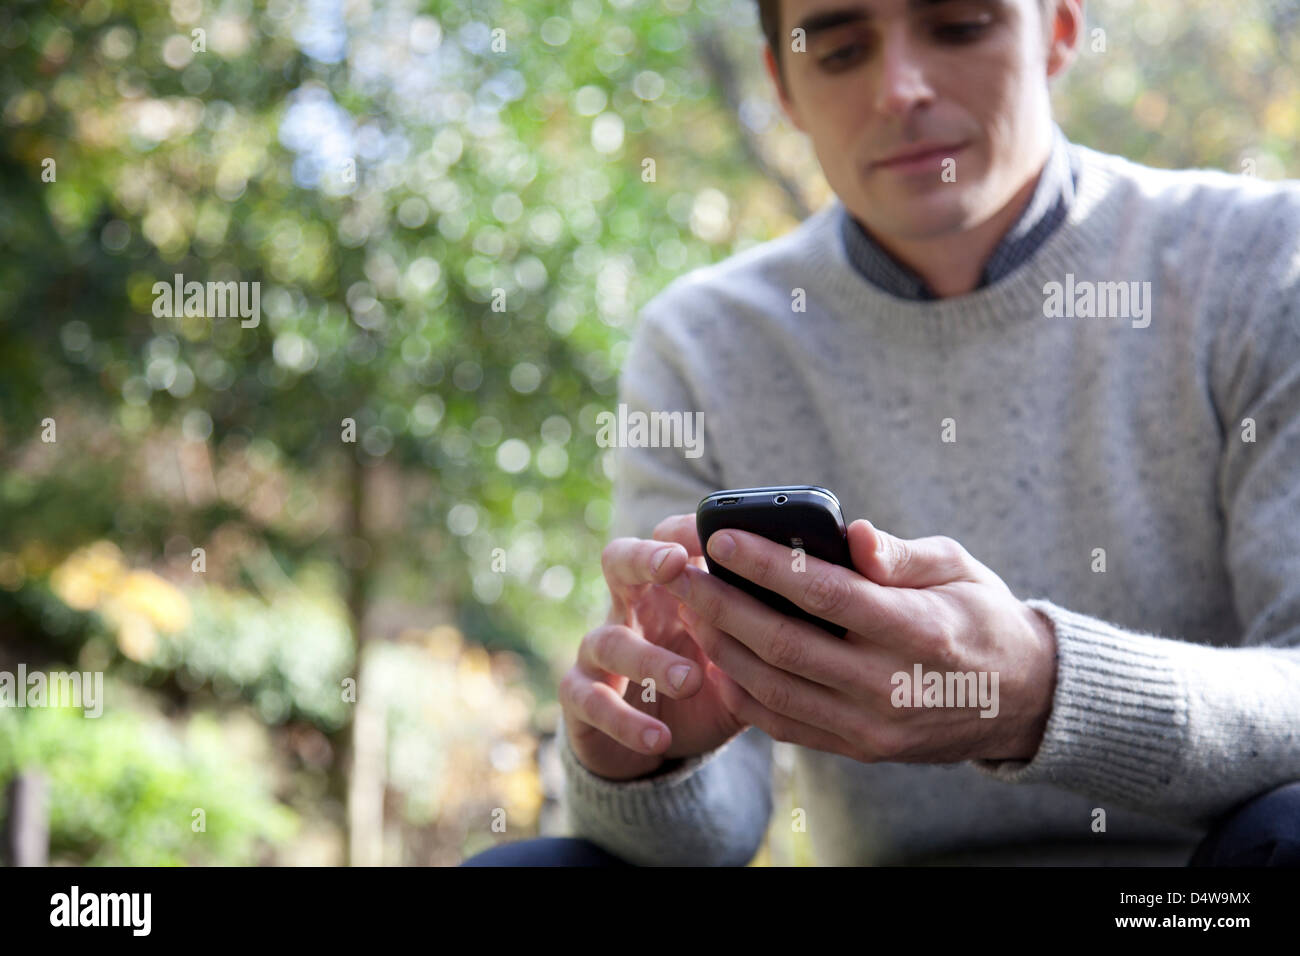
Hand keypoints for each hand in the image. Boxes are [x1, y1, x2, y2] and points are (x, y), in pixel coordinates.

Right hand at [559, 514, 749, 780]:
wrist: (656, 739)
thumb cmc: (707, 681)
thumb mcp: (742, 655)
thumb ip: (770, 629)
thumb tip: (829, 604)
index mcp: (668, 589)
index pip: (667, 539)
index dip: (686, 531)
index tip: (718, 532)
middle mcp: (628, 608)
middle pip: (618, 561)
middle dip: (643, 558)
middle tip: (675, 566)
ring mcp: (598, 651)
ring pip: (609, 640)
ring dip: (649, 659)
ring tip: (690, 680)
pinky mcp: (581, 697)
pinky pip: (591, 702)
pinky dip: (624, 720)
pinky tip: (657, 736)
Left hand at [662, 519, 1057, 763]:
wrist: (1020, 700)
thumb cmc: (981, 616)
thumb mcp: (958, 568)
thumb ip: (902, 554)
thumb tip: (853, 533)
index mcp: (918, 631)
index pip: (825, 594)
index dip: (766, 565)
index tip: (719, 539)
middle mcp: (889, 685)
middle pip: (784, 645)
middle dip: (720, 606)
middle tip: (677, 572)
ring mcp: (871, 726)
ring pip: (773, 689)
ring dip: (720, 648)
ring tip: (687, 610)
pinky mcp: (859, 750)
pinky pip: (785, 725)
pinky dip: (742, 693)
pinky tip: (716, 658)